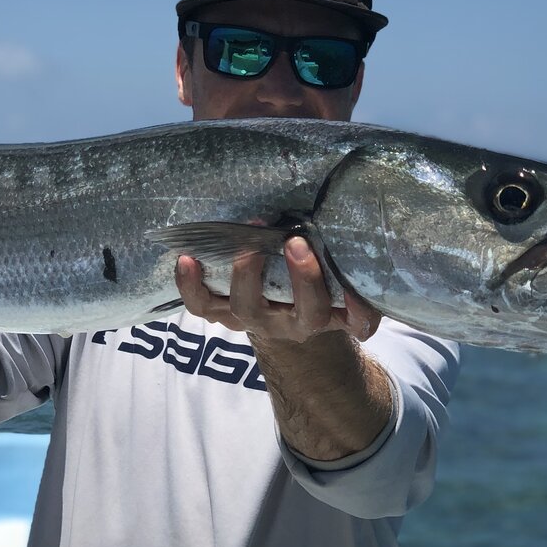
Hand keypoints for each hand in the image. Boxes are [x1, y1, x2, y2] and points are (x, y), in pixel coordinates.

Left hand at [175, 236, 381, 344]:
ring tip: (245, 246)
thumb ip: (347, 261)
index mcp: (327, 316)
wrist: (278, 313)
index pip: (354, 321)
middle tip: (296, 241)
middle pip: (303, 313)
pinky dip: (191, 285)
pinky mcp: (223, 313)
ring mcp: (255, 320)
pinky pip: (203, 307)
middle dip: (301, 279)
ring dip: (247, 277)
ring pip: (248, 310)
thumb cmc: (309, 281)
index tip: (360, 286)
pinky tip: (187, 259)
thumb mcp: (333, 274)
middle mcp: (292, 324)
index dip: (360, 309)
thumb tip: (355, 221)